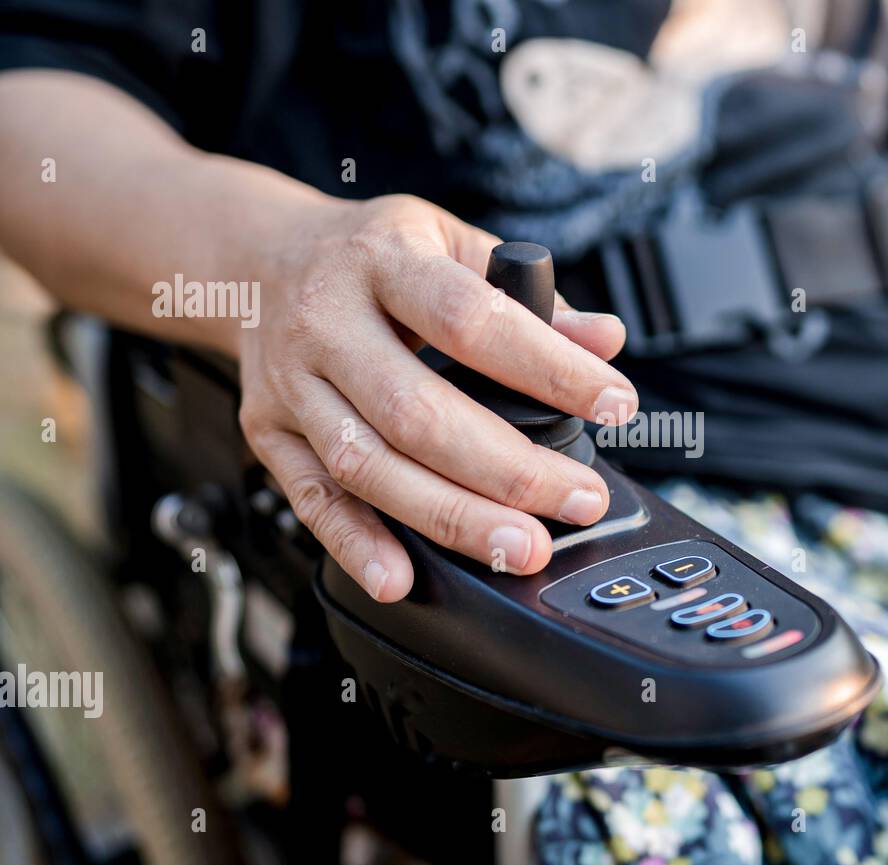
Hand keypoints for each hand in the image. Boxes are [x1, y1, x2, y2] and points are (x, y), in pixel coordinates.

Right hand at [236, 194, 636, 601]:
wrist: (252, 261)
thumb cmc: (369, 256)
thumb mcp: (449, 242)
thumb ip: (530, 293)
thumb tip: (605, 341)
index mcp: (383, 260)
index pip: (470, 319)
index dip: (548, 367)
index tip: (612, 404)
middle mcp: (327, 322)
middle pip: (416, 411)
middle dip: (507, 469)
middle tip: (578, 502)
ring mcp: (291, 383)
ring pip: (366, 465)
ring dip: (447, 517)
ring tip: (518, 546)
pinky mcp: (268, 432)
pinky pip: (309, 499)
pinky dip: (354, 544)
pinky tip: (400, 577)